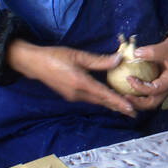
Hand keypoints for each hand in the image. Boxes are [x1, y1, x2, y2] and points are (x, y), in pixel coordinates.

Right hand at [6, 40, 137, 117]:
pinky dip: (101, 99)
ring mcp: (73, 96)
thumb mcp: (78, 55)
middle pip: (102, 101)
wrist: (33, 63)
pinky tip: (108, 98)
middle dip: (118, 107)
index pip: (104, 95)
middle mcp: (77, 94)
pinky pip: (90, 99)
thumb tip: (119, 60)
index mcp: (80, 83)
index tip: (130, 109)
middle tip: (134, 112)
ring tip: (125, 107)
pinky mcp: (70, 95)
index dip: (118, 102)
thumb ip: (99, 60)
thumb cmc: (55, 56)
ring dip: (110, 104)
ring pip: (96, 101)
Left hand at [117, 31, 167, 112]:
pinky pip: (148, 91)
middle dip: (137, 103)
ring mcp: (164, 85)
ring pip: (150, 100)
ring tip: (123, 95)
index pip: (155, 90)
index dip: (140, 87)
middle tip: (123, 98)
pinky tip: (128, 86)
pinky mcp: (159, 81)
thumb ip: (155, 51)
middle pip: (152, 103)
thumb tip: (136, 53)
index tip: (129, 78)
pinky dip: (139, 92)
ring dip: (137, 100)